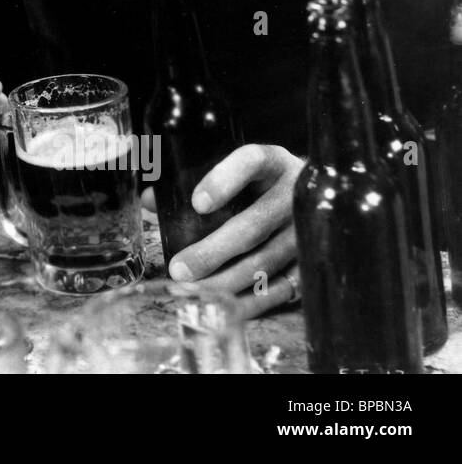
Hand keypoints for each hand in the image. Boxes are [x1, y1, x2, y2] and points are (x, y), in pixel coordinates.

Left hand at [165, 143, 304, 318]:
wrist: (319, 197)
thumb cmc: (261, 184)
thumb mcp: (236, 172)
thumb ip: (192, 179)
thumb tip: (149, 200)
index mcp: (272, 161)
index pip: (251, 162)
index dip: (224, 181)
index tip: (196, 203)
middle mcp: (294, 194)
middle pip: (253, 225)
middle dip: (213, 251)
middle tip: (179, 269)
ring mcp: (307, 230)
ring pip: (266, 260)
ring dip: (227, 280)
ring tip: (194, 291)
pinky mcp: (312, 260)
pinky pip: (283, 285)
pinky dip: (253, 300)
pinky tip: (226, 307)